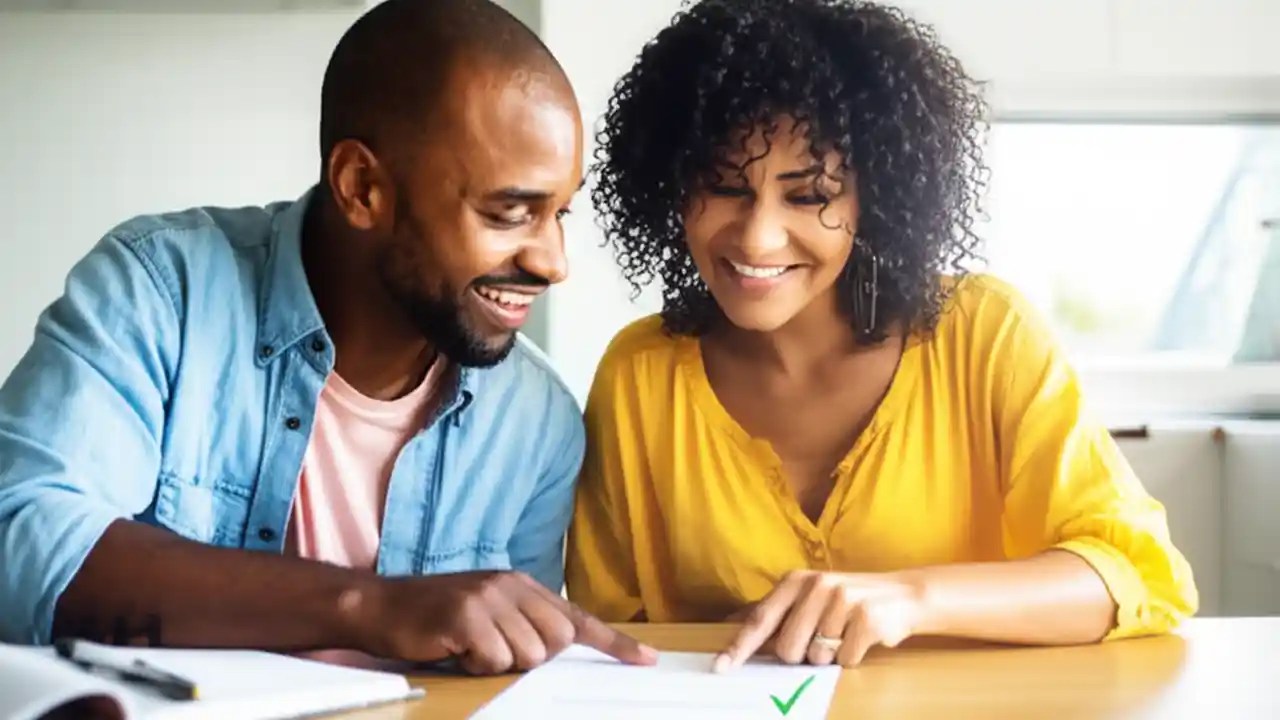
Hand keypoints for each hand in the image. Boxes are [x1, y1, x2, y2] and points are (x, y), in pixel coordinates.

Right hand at [361, 571, 657, 674]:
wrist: (380, 605)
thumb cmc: (437, 617)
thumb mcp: (489, 610)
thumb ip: (526, 622)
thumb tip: (562, 645)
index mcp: (522, 584)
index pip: (578, 617)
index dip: (614, 643)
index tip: (646, 661)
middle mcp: (511, 585)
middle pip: (557, 643)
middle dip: (531, 658)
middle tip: (492, 648)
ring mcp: (489, 598)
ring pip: (528, 656)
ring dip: (498, 663)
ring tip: (469, 647)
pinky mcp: (467, 616)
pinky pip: (496, 660)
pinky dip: (476, 665)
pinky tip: (455, 650)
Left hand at [714, 570, 924, 670]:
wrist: (904, 594)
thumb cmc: (847, 601)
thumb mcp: (810, 596)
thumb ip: (777, 610)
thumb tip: (735, 624)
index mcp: (796, 581)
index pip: (761, 619)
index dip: (740, 646)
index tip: (722, 666)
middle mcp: (817, 586)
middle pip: (787, 649)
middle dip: (801, 655)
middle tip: (822, 638)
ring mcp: (843, 601)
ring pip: (817, 657)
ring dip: (829, 655)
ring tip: (844, 634)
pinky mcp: (867, 619)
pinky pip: (845, 660)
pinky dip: (852, 657)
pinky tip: (861, 638)